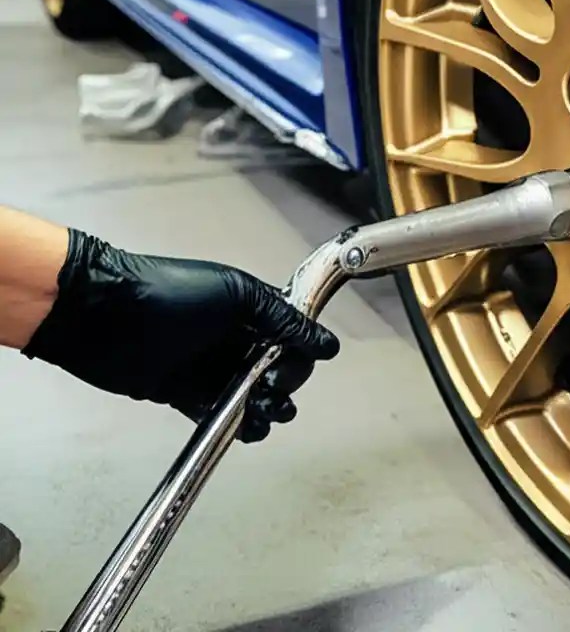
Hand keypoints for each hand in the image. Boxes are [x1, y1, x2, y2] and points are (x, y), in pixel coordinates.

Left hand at [23, 230, 339, 441]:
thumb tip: (323, 341)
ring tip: (262, 414)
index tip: (288, 368)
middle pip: (276, 371)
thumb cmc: (160, 291)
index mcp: (248, 309)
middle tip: (271, 390)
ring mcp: (207, 366)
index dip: (298, 358)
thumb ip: (283, 320)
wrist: (98, 314)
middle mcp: (231, 337)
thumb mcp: (235, 295)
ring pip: (251, 397)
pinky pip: (218, 414)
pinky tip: (242, 426)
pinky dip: (234, 424)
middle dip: (282, 386)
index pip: (292, 338)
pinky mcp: (183, 392)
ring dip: (264, 410)